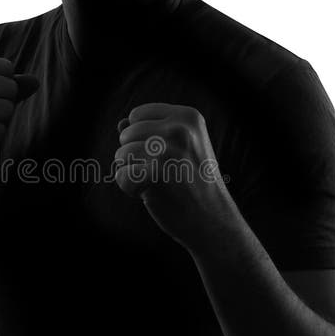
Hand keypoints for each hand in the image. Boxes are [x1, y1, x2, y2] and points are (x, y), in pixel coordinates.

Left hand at [114, 102, 229, 251]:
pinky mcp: (158, 172)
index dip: (140, 138)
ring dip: (132, 173)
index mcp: (187, 116)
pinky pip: (122, 176)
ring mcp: (169, 149)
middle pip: (126, 134)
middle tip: (162, 174)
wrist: (214, 220)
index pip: (137, 115)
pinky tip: (151, 194)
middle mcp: (179, 128)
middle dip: (134, 157)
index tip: (163, 157)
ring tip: (158, 183)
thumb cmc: (192, 183)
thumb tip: (120, 124)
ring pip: (121, 155)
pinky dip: (130, 189)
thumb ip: (149, 132)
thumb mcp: (179, 149)